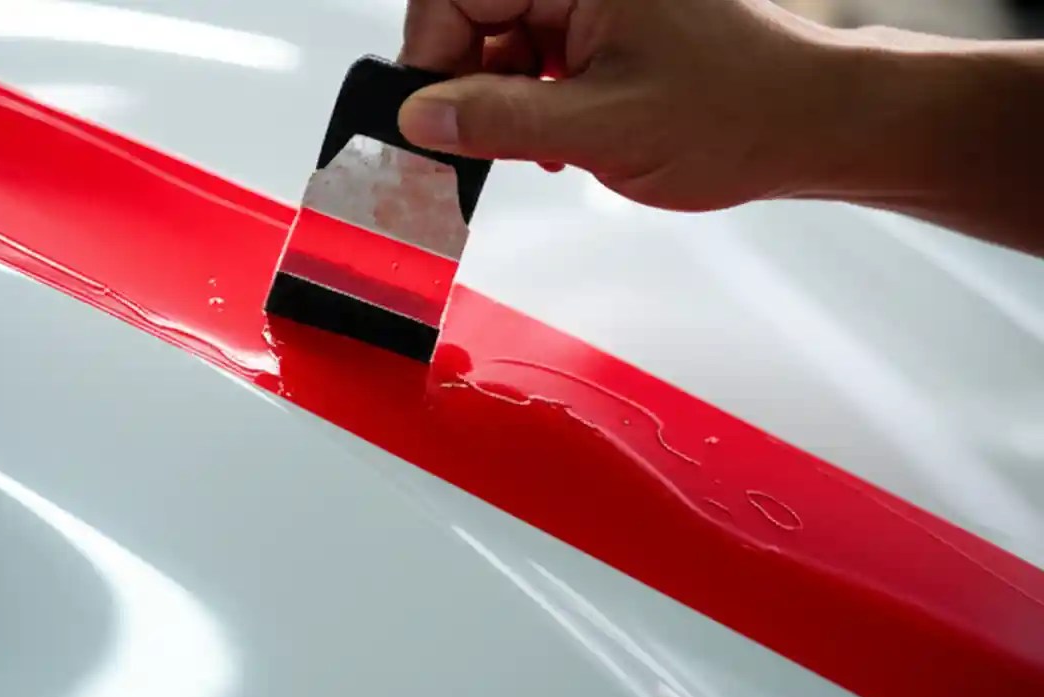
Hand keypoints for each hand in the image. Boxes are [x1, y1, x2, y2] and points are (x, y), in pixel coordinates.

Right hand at [396, 0, 851, 211]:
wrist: (812, 124)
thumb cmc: (737, 113)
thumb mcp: (602, 129)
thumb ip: (498, 121)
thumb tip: (418, 117)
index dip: (431, 58)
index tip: (429, 120)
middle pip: (474, 14)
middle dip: (469, 84)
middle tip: (477, 146)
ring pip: (502, 39)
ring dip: (503, 100)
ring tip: (539, 149)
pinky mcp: (605, 23)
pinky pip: (537, 52)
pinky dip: (534, 100)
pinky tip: (558, 139)